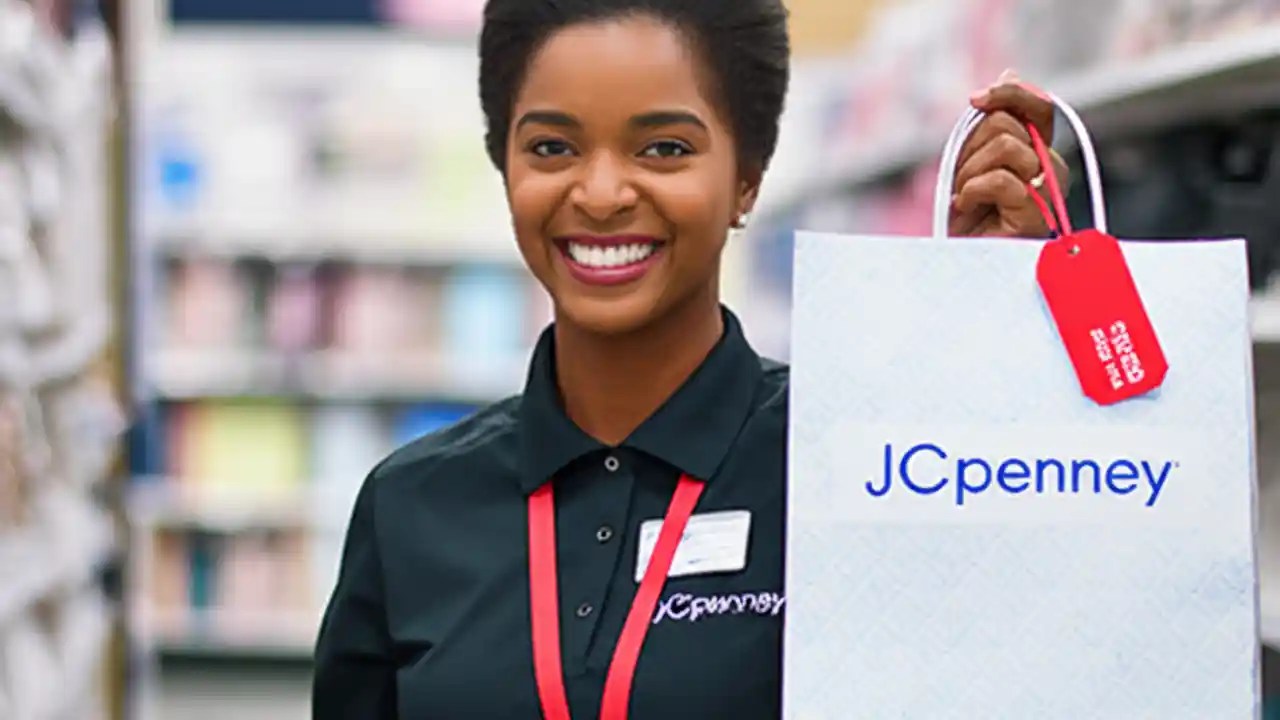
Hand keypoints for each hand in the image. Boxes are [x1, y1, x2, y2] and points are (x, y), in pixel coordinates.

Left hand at [949, 69, 1068, 237]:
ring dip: (968, 172)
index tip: (975, 100)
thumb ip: (990, 124)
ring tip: (966, 197)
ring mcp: (1049, 193)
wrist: (961, 264)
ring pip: (1004, 146)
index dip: (1010, 93)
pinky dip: (973, 191)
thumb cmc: (969, 219)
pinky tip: (968, 207)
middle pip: (1005, 124)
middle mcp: (1052, 169)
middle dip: (968, 148)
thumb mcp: (974, 161)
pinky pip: (1002, 180)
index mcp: (1040, 153)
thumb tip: (1009, 73)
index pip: (1039, 106)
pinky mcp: (1039, 216)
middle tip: (961, 179)